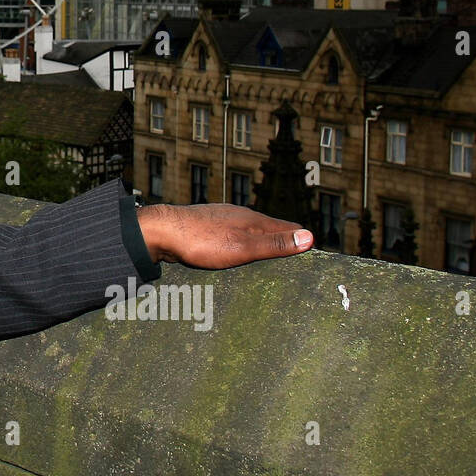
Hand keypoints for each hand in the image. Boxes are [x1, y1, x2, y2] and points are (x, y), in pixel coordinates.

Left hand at [136, 203, 313, 269]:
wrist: (160, 232)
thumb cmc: (201, 240)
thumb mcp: (242, 247)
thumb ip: (273, 244)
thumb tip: (309, 237)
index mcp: (252, 220)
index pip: (288, 228)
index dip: (301, 241)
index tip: (315, 253)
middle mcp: (239, 217)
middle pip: (269, 230)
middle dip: (284, 242)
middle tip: (299, 258)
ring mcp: (221, 221)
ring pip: (250, 232)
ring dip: (262, 244)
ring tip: (273, 259)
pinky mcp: (206, 228)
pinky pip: (232, 237)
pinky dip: (243, 246)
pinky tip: (238, 254)